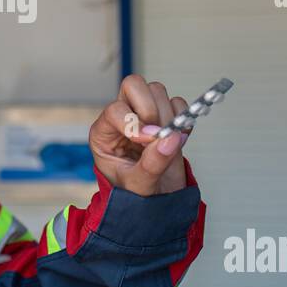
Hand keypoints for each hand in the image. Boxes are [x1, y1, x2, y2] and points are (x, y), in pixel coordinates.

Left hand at [88, 74, 190, 195]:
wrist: (155, 202)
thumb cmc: (135, 195)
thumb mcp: (138, 186)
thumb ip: (151, 165)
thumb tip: (169, 138)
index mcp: (104, 133)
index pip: (115, 109)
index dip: (133, 122)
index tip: (149, 141)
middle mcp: (121, 118)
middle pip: (133, 85)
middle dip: (150, 108)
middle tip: (157, 135)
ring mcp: (143, 114)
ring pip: (157, 91)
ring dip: (168, 116)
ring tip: (167, 143)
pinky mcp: (165, 116)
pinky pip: (177, 102)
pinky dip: (183, 118)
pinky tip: (178, 140)